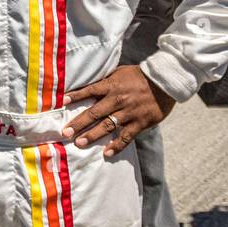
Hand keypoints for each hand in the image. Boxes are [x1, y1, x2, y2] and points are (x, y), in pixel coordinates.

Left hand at [61, 65, 176, 157]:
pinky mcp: (141, 122)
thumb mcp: (119, 72)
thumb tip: (85, 86)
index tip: (61, 103)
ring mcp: (129, 112)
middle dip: (79, 123)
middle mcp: (118, 99)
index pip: (89, 91)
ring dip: (93, 135)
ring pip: (107, 125)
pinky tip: (106, 153)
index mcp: (111, 86)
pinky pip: (127, 136)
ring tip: (79, 143)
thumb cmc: (139, 76)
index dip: (75, 96)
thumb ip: (104, 81)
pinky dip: (117, 146)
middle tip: (65, 132)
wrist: (166, 82)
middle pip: (94, 112)